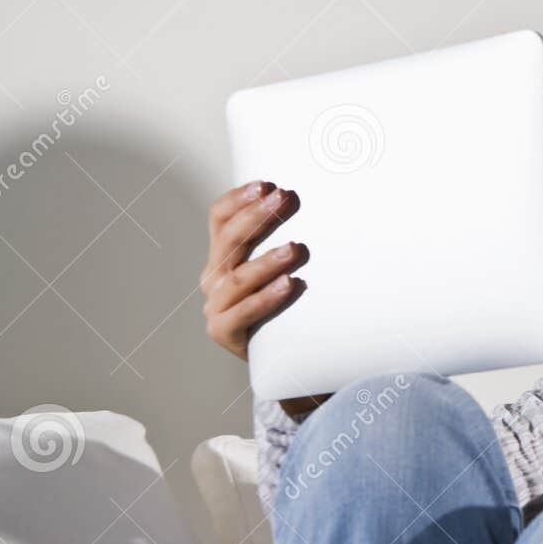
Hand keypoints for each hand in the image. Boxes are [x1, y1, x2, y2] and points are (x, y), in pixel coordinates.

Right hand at [200, 180, 323, 415]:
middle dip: (258, 217)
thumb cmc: (286, 306)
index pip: (219, 219)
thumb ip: (288, 241)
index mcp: (222, 256)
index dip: (238, 199)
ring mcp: (216, 306)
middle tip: (284, 199)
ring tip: (296, 248)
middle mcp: (214, 278)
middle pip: (229, 240)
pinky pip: (244, 312)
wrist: (280, 359)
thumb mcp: (280, 268)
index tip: (266, 184)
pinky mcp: (224, 332)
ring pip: (238, 278)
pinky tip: (290, 284)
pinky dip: (267, 298)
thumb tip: (328, 202)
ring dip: (267, 260)